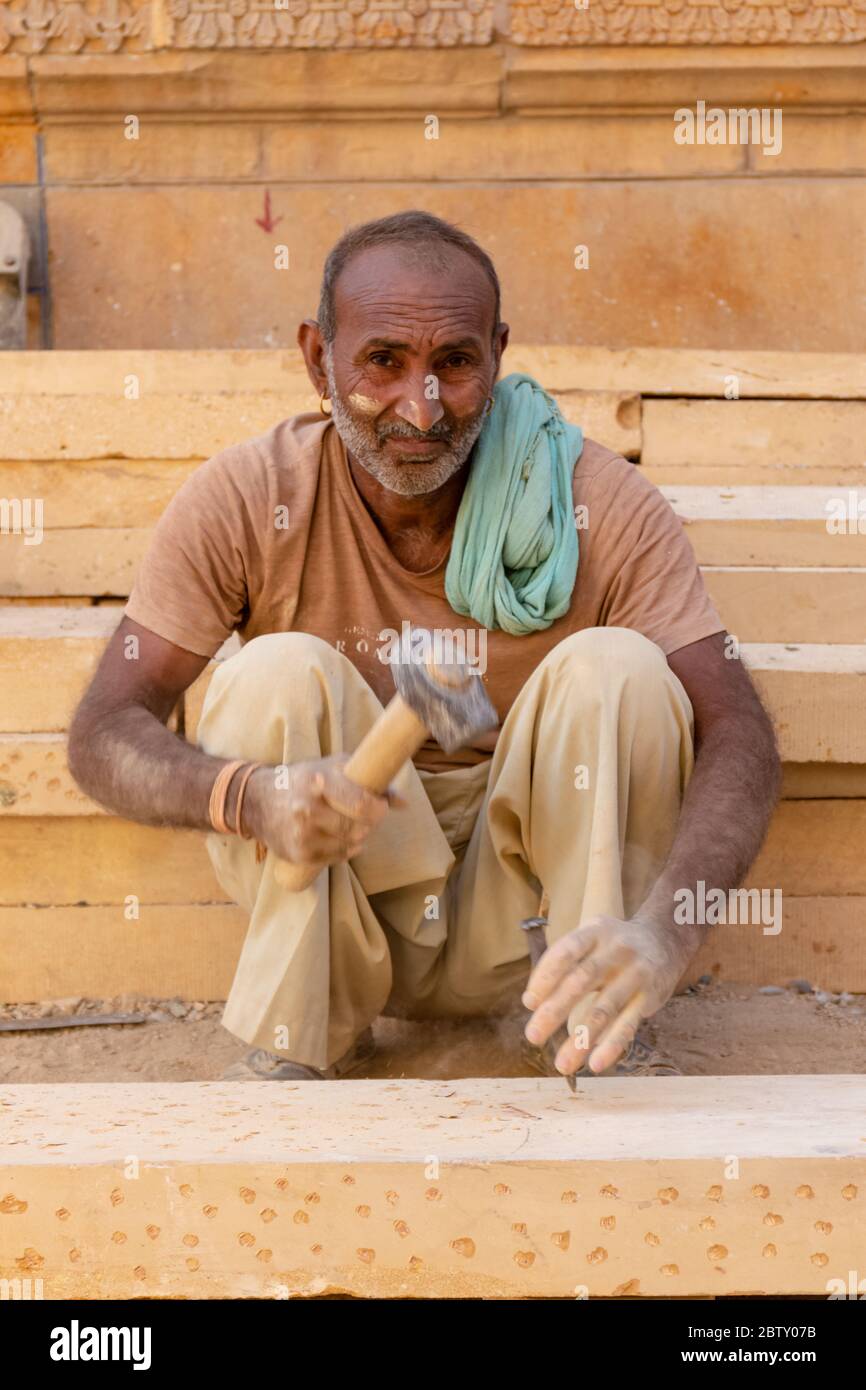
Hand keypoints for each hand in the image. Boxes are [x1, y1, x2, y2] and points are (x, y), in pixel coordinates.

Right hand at [243, 755, 403, 866]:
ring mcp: (302, 835)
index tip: (381, 807)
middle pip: (359, 828)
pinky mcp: (298, 855)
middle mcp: (308, 809)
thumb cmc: (302, 780)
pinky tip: (334, 836)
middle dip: (369, 824)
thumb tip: (402, 802)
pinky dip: (342, 850)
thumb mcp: (331, 768)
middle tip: (366, 816)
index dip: (379, 809)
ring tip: (346, 824)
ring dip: (357, 838)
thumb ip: (368, 779)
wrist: (256, 801)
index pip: (362, 804)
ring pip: (350, 846)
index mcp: (319, 782)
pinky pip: (336, 858)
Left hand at [523, 914, 698, 1075]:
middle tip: (533, 1036)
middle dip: (554, 1011)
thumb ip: (563, 965)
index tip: (529, 1002)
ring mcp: (635, 973)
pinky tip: (595, 1064)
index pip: (566, 952)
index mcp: (595, 931)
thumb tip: (531, 1002)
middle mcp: (616, 950)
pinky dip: (611, 1046)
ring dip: (580, 1039)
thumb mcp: (590, 940)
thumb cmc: (612, 947)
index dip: (545, 977)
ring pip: (604, 1009)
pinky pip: (628, 1024)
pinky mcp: (649, 996)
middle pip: (581, 981)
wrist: (665, 942)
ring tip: (562, 1065)